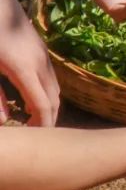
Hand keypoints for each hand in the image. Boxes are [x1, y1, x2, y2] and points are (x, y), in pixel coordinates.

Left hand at [0, 0, 58, 126]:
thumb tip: (5, 120)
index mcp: (24, 69)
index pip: (43, 105)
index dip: (42, 125)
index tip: (35, 140)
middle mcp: (40, 63)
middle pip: (54, 99)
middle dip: (48, 119)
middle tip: (34, 135)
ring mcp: (43, 54)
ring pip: (55, 87)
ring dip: (49, 106)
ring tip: (32, 120)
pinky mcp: (41, 49)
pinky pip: (51, 77)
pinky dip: (47, 92)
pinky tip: (30, 98)